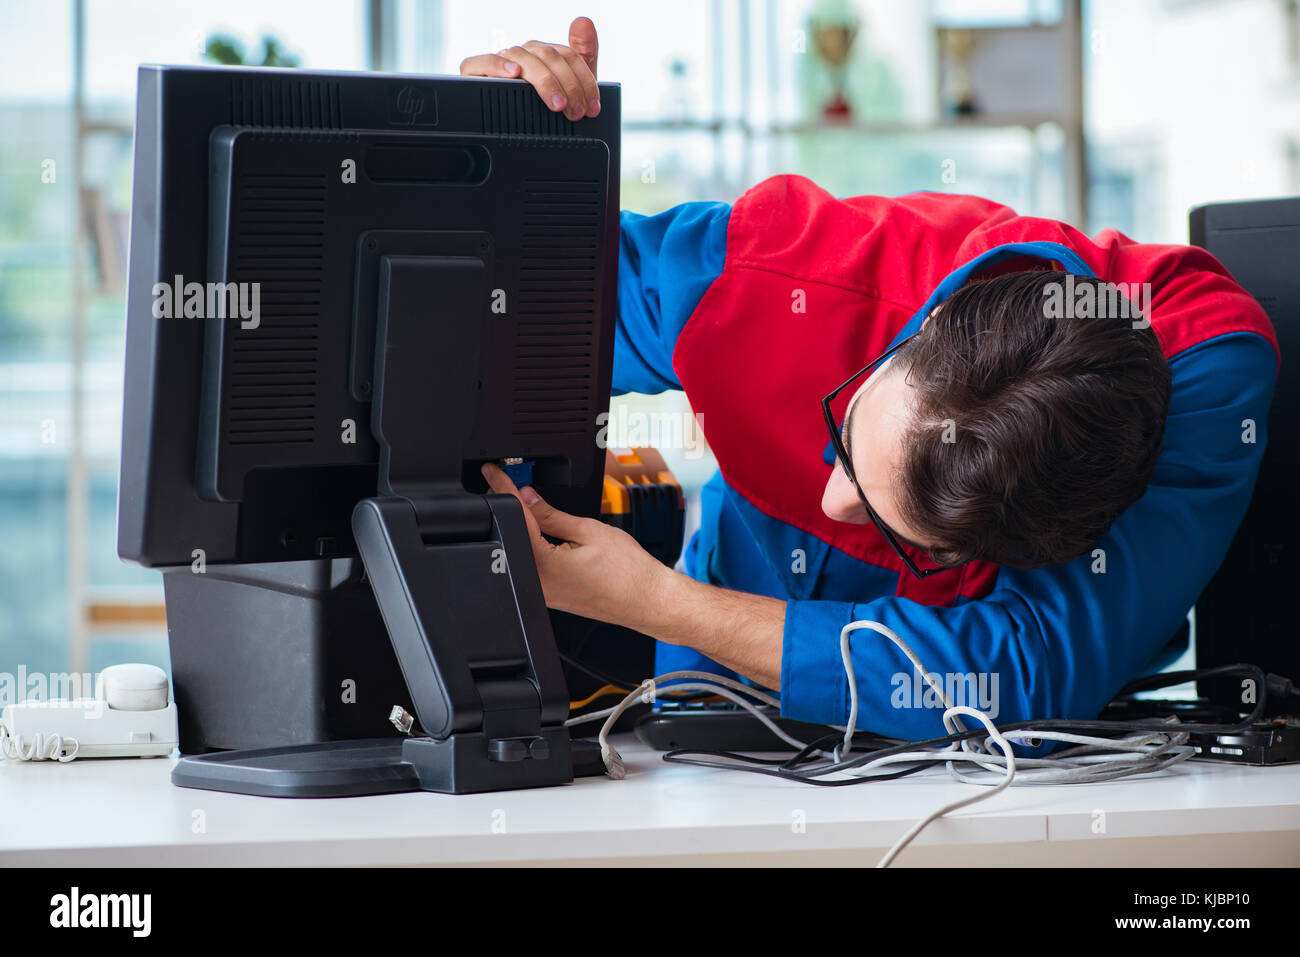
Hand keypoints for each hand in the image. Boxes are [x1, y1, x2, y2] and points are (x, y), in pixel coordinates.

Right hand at [459, 16, 599, 122]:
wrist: (516, 141)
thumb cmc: (542, 111)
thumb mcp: (570, 89)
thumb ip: (583, 55)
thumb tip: (584, 20)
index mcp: (545, 55)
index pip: (567, 55)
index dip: (583, 80)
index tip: (592, 107)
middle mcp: (523, 55)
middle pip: (548, 57)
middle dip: (568, 85)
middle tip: (577, 112)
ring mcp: (501, 62)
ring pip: (523, 60)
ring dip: (544, 81)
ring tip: (557, 104)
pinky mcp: (476, 71)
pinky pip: (484, 62)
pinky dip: (498, 66)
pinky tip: (514, 74)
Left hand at [480, 463, 668, 628]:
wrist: (648, 599)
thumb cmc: (629, 572)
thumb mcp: (589, 531)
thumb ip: (552, 515)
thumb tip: (529, 499)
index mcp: (545, 567)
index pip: (517, 519)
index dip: (504, 490)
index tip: (494, 474)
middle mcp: (540, 585)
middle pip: (515, 537)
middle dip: (514, 508)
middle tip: (516, 485)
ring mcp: (545, 595)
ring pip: (524, 553)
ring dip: (527, 528)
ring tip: (535, 507)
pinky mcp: (553, 598)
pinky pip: (536, 568)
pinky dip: (536, 547)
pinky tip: (546, 534)